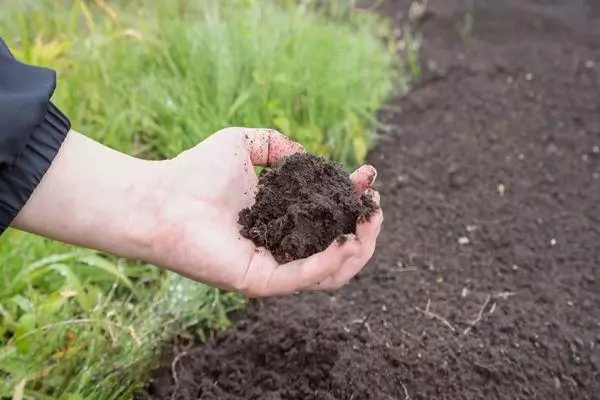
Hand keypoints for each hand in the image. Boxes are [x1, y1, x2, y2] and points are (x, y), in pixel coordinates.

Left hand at [13, 128, 382, 297]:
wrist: (161, 197)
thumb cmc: (195, 172)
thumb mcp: (242, 144)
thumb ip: (274, 143)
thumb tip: (303, 155)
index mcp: (281, 222)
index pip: (330, 219)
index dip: (354, 199)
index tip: (368, 176)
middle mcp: (281, 248)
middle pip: (339, 252)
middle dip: (366, 229)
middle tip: (374, 204)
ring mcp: (272, 268)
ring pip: (331, 274)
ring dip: (358, 250)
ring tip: (366, 223)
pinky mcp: (260, 281)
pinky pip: (305, 279)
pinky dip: (330, 262)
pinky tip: (345, 240)